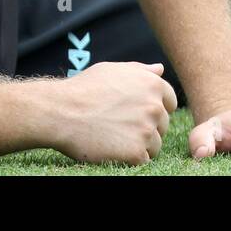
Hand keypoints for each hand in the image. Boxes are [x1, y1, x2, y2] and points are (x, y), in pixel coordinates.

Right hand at [50, 62, 178, 165]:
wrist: (61, 112)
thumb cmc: (84, 88)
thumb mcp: (113, 70)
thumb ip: (140, 71)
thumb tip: (159, 69)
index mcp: (153, 85)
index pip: (170, 103)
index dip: (152, 108)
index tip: (132, 111)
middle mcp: (154, 106)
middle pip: (162, 125)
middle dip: (145, 127)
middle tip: (117, 124)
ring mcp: (147, 131)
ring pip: (155, 145)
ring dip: (139, 144)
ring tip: (114, 135)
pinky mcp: (136, 153)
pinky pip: (143, 160)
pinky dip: (130, 158)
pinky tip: (113, 147)